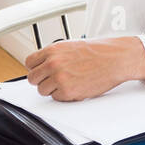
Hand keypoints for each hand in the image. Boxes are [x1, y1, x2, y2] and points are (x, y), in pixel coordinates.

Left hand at [24, 37, 144, 101]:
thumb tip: (42, 65)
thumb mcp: (71, 46)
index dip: (36, 68)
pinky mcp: (68, 92)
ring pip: (42, 90)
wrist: (115, 59)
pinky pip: (56, 98)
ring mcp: (59, 78)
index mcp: (53, 50)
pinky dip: (64, 95)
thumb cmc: (98, 52)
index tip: (41, 71)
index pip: (29, 62)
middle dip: (42, 80)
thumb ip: (54, 55)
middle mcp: (53, 63)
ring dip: (52, 89)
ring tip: (67, 83)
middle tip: (54, 79)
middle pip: (32, 78)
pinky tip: (75, 86)